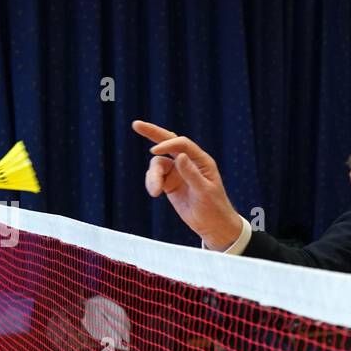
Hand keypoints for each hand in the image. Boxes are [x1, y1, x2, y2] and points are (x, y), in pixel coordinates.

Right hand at [132, 120, 242, 249]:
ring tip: (155, 192)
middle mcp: (188, 162)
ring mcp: (178, 172)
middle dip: (153, 133)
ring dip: (153, 176)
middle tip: (136, 124)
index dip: (167, 144)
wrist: (212, 226)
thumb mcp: (204, 192)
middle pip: (168, 142)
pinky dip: (151, 182)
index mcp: (201, 161)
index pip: (182, 145)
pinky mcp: (170, 183)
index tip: (154, 151)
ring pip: (158, 164)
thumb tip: (179, 156)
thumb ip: (191, 174)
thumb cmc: (214, 208)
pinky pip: (155, 177)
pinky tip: (154, 193)